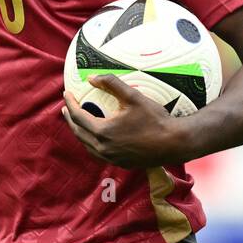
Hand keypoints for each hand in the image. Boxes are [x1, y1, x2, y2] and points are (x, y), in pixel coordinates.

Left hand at [62, 75, 190, 168]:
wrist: (176, 143)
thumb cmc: (156, 119)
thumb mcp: (133, 97)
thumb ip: (112, 84)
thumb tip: (92, 78)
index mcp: (102, 132)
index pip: (78, 116)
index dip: (70, 104)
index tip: (66, 94)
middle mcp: (103, 148)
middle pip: (78, 132)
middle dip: (70, 119)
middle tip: (67, 108)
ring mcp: (111, 158)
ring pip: (87, 145)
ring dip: (80, 132)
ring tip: (78, 122)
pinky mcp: (120, 163)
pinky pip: (98, 154)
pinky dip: (92, 143)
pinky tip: (96, 137)